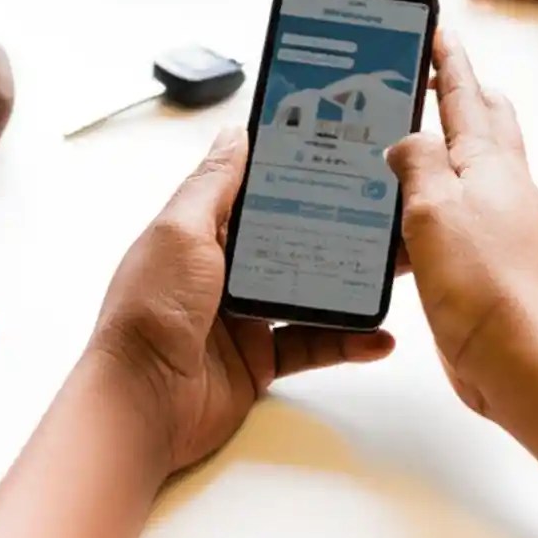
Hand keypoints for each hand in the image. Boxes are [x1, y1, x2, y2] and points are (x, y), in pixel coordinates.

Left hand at [89, 128, 393, 472]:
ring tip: (396, 267)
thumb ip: (213, 184)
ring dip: (350, 282)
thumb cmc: (149, 311)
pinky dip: (346, 341)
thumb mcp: (181, 232)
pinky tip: (378, 336)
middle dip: (338, 227)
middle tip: (387, 211)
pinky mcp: (259, 360)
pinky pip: (312, 345)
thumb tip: (235, 134)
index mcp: (201, 233)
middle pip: (292, 240)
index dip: (294, 174)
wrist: (141, 402)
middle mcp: (223, 270)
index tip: (340, 154)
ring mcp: (243, 317)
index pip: (255, 193)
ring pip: (310, 291)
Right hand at [385, 32, 537, 415]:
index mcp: (491, 164)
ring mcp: (497, 223)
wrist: (514, 358)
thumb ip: (418, 162)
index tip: (436, 30)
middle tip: (427, 74)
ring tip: (403, 139)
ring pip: (467, 168)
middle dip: (459, 93)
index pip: (465, 96)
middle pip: (483, 123)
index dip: (447, 61)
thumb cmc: (480, 283)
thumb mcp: (433, 208)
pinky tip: (403, 214)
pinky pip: (454, 213)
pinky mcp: (484, 259)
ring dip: (441, 147)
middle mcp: (501, 187)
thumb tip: (407, 139)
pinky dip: (430, 200)